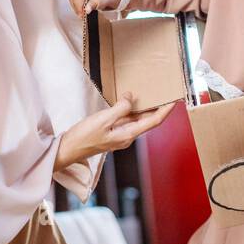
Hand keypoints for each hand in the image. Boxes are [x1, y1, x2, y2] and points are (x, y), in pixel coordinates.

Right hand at [56, 95, 173, 169]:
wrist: (68, 150)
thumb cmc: (83, 137)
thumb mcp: (103, 119)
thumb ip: (120, 108)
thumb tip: (131, 97)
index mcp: (128, 135)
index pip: (154, 121)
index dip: (166, 110)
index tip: (176, 99)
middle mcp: (127, 136)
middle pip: (148, 120)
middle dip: (159, 108)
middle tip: (168, 94)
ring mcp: (120, 135)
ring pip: (138, 120)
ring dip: (146, 108)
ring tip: (153, 95)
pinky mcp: (112, 133)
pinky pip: (127, 120)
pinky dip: (132, 110)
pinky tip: (131, 102)